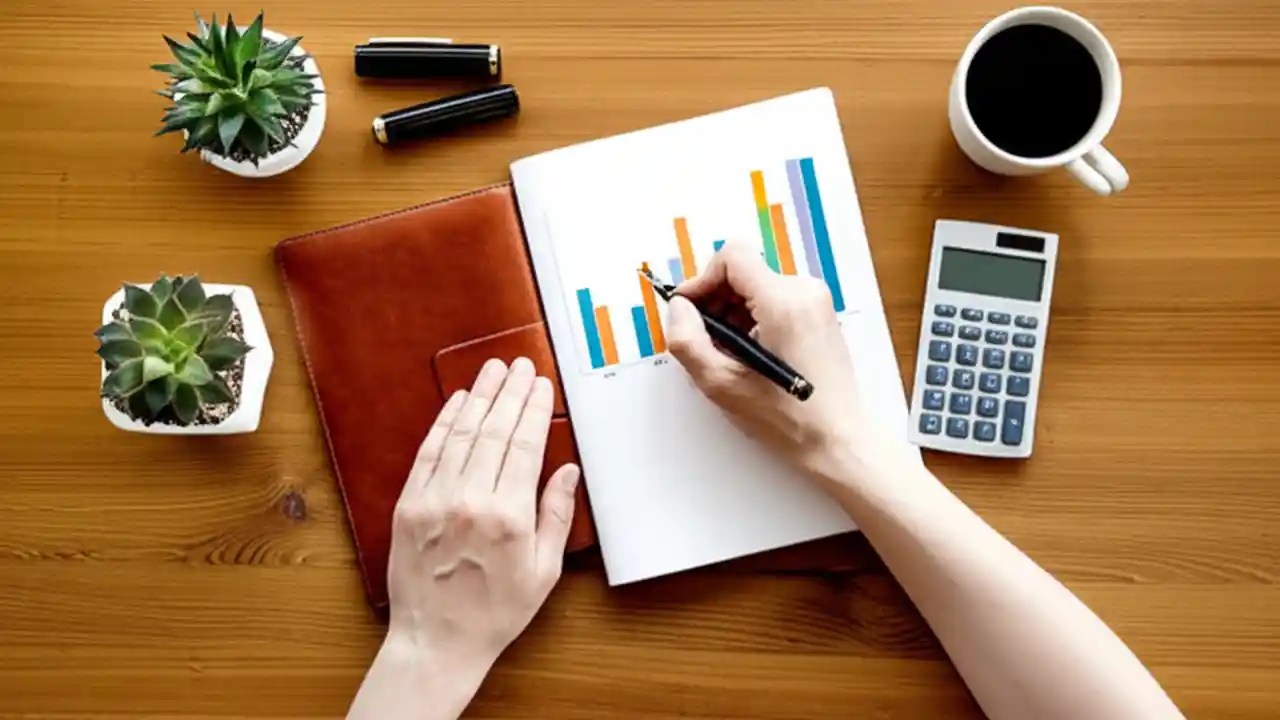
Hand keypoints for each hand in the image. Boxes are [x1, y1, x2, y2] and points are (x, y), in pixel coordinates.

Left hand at [348, 358, 579, 719]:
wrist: (437, 641)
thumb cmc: (494, 613)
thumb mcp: (543, 571)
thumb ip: (556, 516)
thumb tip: (567, 471)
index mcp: (509, 516)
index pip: (525, 445)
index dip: (534, 409)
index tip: (541, 385)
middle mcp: (470, 500)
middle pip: (495, 430)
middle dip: (510, 392)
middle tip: (520, 364)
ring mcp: (435, 500)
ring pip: (461, 434)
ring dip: (479, 397)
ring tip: (493, 370)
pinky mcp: (409, 505)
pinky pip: (428, 453)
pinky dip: (443, 423)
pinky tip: (457, 402)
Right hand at [665, 242, 907, 485]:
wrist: (837, 439)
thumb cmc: (787, 418)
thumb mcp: (721, 383)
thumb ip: (687, 340)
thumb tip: (679, 307)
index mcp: (783, 302)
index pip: (732, 257)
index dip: (701, 280)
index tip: (688, 311)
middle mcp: (804, 291)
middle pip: (742, 272)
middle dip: (715, 302)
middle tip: (707, 342)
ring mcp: (815, 301)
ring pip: (755, 287)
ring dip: (733, 314)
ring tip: (730, 355)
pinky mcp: (819, 314)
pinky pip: (773, 300)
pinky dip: (752, 320)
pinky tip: (750, 355)